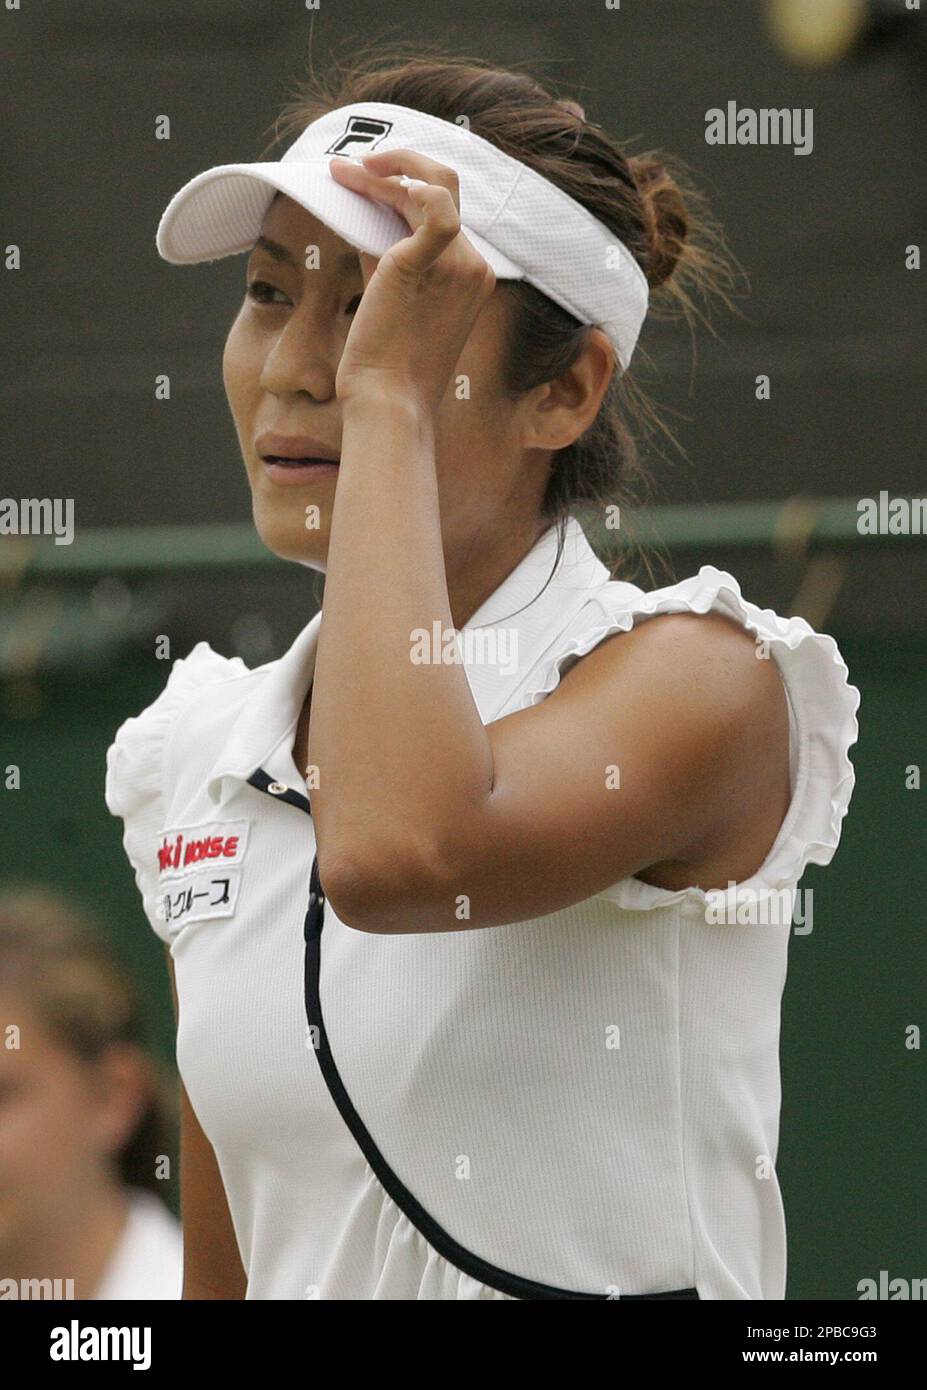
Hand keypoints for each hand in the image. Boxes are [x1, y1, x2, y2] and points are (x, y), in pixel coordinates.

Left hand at [327, 149, 496, 413]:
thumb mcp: (392, 299)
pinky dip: (394, 179)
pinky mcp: (429, 264)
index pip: (444, 213)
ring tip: (343, 170)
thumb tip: (364, 216)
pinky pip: (431, 202)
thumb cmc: (386, 366)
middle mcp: (474, 267)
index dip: (404, 188)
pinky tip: (357, 176)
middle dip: (400, 167)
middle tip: (354, 165)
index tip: (366, 180)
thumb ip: (387, 256)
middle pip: (444, 189)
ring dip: (385, 171)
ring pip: (430, 187)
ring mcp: (458, 265)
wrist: (389, 401)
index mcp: (472, 278)